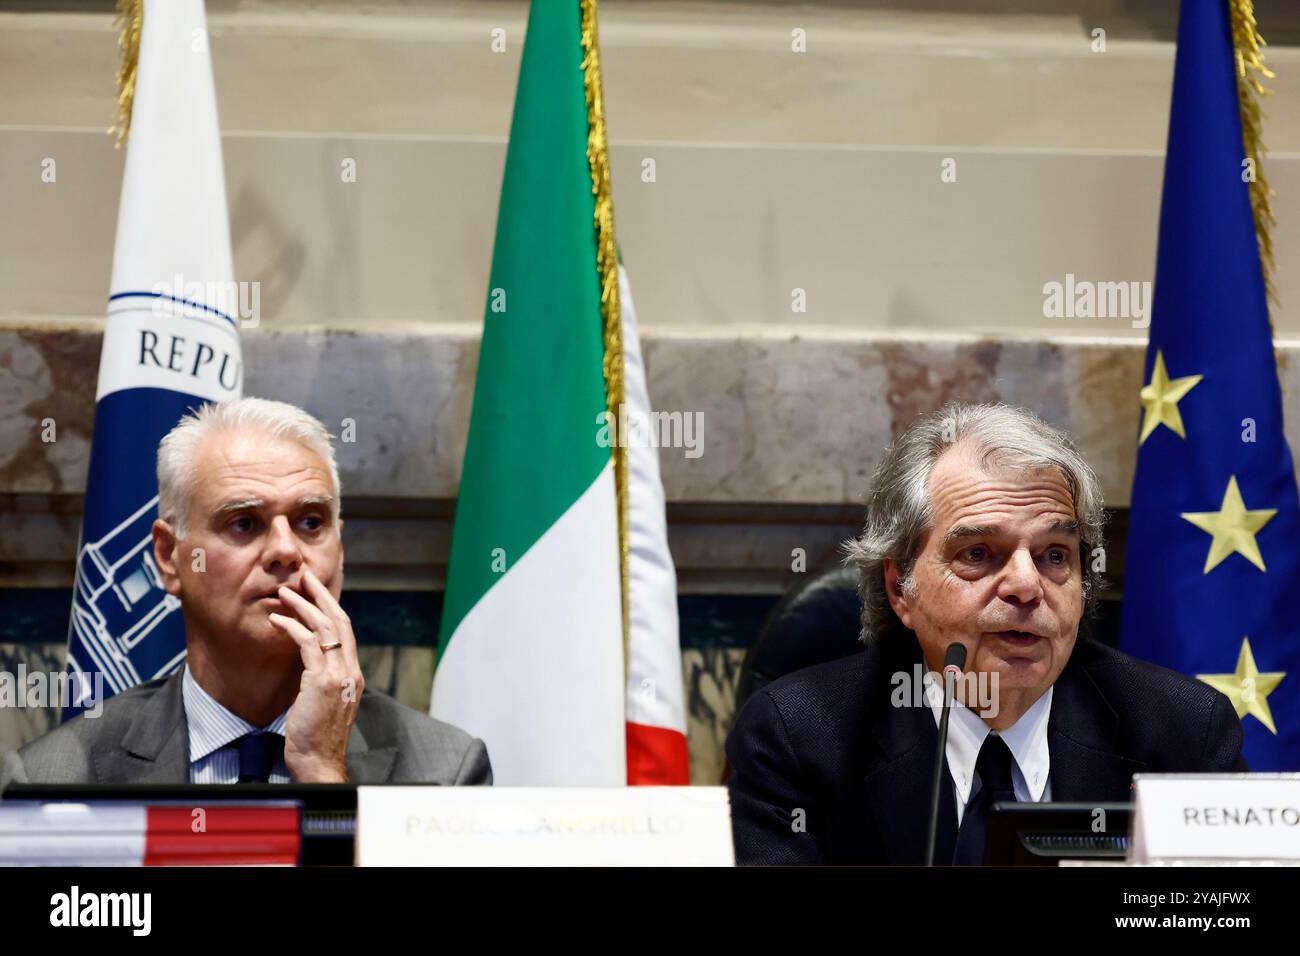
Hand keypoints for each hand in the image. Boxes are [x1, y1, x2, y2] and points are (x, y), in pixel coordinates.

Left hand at [267, 566, 363, 782]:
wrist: (319, 762)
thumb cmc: (316, 738)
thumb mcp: (324, 703)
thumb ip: (322, 680)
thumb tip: (308, 664)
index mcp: (353, 674)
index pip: (346, 631)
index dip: (332, 608)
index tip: (316, 592)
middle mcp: (350, 670)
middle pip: (340, 621)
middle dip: (322, 595)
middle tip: (304, 576)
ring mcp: (339, 675)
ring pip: (325, 627)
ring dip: (304, 605)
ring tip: (285, 592)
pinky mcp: (322, 681)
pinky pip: (307, 644)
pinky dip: (292, 627)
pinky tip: (276, 620)